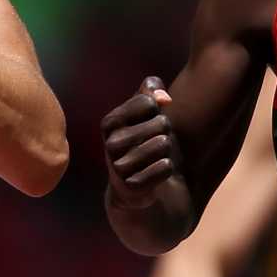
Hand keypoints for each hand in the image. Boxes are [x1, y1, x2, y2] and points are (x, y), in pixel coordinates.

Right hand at [101, 77, 181, 206]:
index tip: (148, 121)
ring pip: (164, 144)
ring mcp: (119, 167)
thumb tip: (165, 99)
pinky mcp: (132, 186)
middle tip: (154, 142)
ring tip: (154, 157)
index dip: (157, 111)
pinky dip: (167, 169)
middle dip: (165, 131)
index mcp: (110, 122)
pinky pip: (165, 167)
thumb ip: (151, 90)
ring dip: (167, 151)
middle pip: (162, 123)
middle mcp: (111, 144)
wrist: (132, 186)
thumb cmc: (142, 140)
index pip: (149, 102)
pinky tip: (155, 173)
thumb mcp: (142, 111)